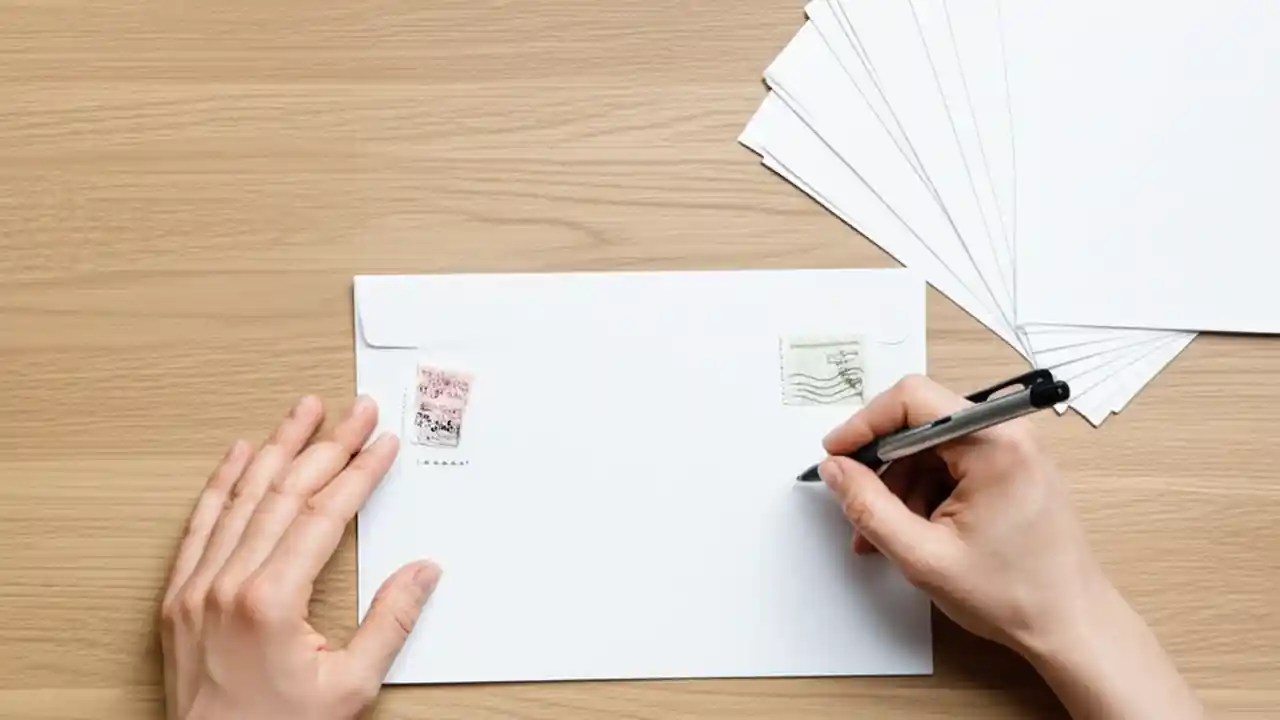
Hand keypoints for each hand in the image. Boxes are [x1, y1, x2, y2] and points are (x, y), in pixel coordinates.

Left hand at [160, 395, 439, 719]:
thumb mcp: (350, 687)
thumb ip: (390, 622)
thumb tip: (424, 572)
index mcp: (271, 601)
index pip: (325, 515)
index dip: (359, 473)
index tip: (381, 445)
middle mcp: (227, 585)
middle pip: (286, 493)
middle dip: (327, 445)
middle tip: (355, 411)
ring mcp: (197, 588)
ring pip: (242, 498)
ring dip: (276, 447)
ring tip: (303, 411)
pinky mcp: (179, 598)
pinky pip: (201, 524)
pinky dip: (221, 484)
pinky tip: (238, 454)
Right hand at [819, 375, 1200, 718]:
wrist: (1071, 626)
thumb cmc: (1013, 594)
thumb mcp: (923, 555)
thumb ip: (869, 507)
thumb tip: (835, 470)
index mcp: (995, 442)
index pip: (911, 399)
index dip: (863, 424)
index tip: (835, 455)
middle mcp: (1008, 433)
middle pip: (919, 422)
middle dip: (880, 464)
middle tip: (854, 502)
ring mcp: (1013, 450)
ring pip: (929, 447)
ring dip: (898, 485)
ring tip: (883, 533)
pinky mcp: (1011, 469)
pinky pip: (950, 464)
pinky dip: (922, 492)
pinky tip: (911, 530)